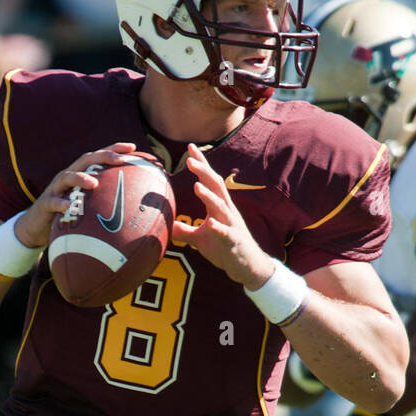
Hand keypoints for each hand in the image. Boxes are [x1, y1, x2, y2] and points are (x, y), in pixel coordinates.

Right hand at [14, 143, 137, 249]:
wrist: (37, 226)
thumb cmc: (67, 214)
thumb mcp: (86, 204)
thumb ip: (102, 200)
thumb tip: (131, 206)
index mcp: (79, 174)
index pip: (98, 157)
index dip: (114, 149)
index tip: (132, 147)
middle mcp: (67, 176)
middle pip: (85, 160)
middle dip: (103, 157)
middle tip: (120, 159)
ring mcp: (55, 189)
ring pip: (67, 177)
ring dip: (81, 178)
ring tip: (94, 183)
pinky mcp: (45, 204)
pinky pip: (53, 202)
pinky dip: (60, 203)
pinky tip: (69, 206)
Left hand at [172, 143, 273, 285]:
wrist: (248, 267)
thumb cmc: (225, 249)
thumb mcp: (201, 239)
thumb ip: (185, 231)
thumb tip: (167, 226)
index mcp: (219, 207)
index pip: (209, 181)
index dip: (201, 164)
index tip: (190, 148)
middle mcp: (227, 212)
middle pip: (216, 187)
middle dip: (204, 172)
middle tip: (190, 159)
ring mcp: (231, 226)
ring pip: (221, 207)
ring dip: (209, 196)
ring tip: (197, 186)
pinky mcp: (234, 242)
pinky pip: (226, 234)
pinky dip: (219, 228)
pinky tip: (212, 224)